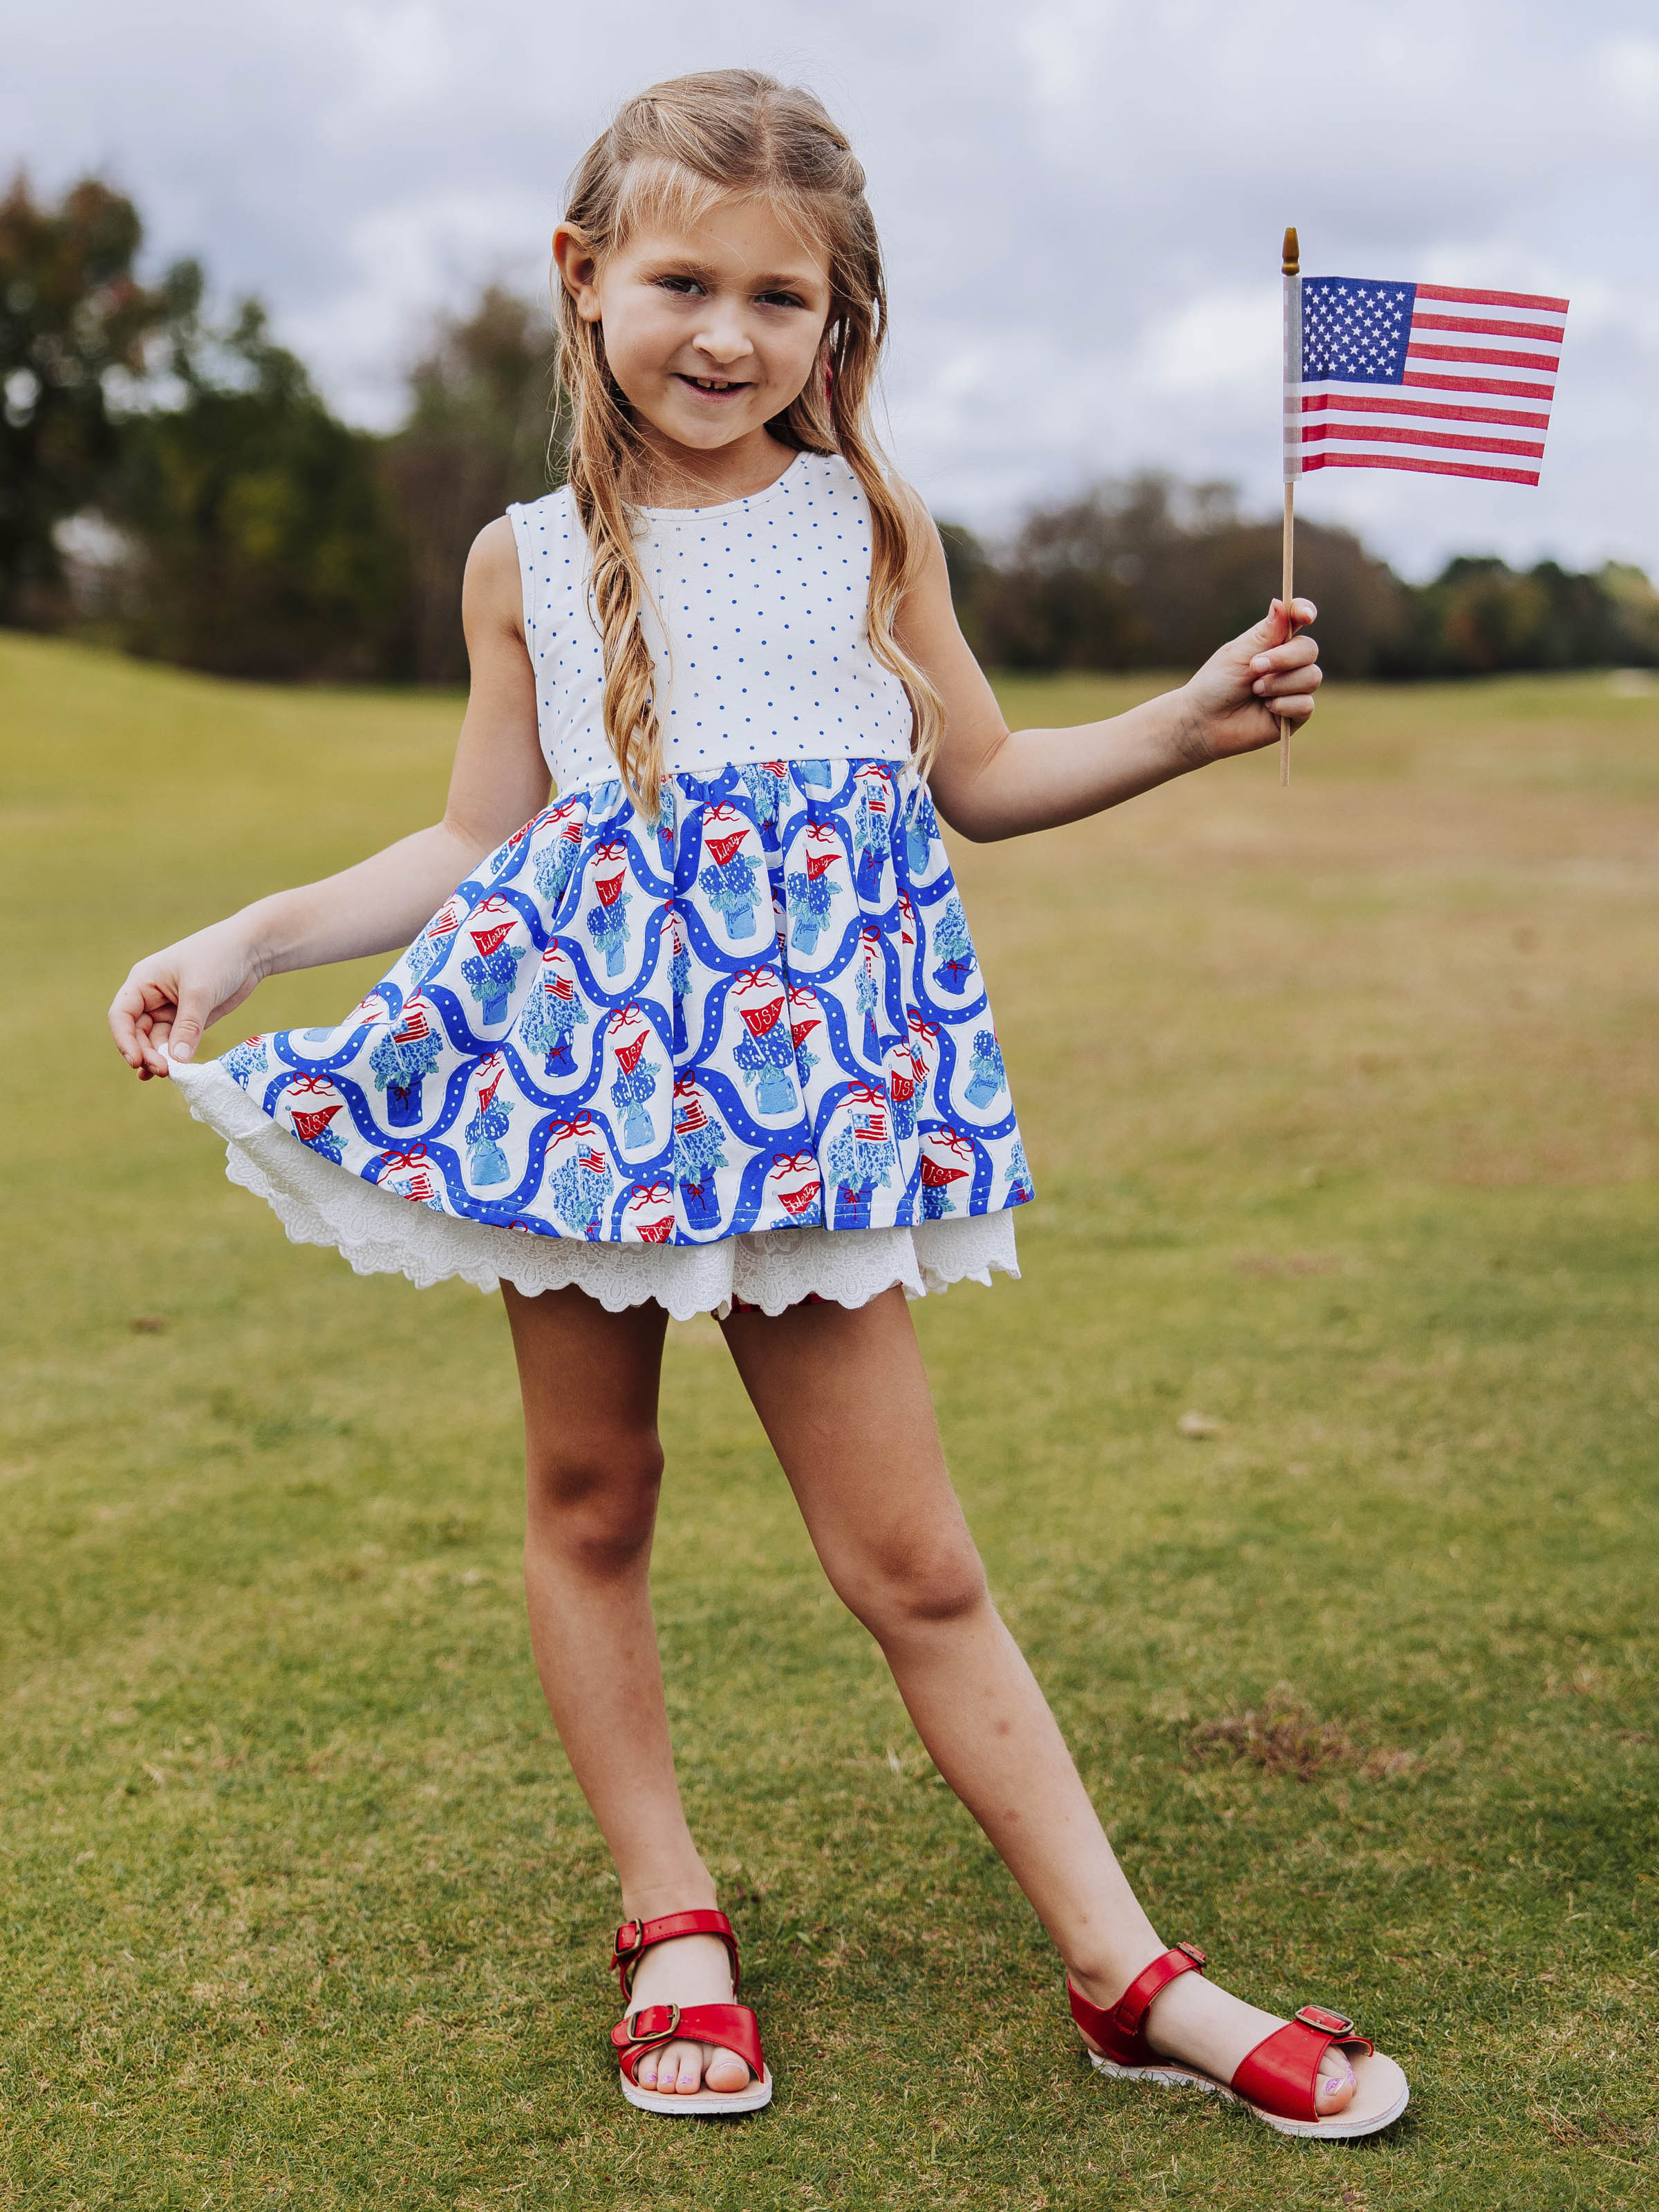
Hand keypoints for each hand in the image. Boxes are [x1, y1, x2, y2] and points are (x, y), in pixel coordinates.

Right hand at [108, 919, 263, 1079]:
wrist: (250, 950)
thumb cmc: (218, 958)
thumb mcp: (200, 991)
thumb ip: (188, 1027)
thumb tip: (177, 1061)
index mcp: (143, 982)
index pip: (121, 1015)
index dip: (124, 1039)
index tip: (136, 1060)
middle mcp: (151, 997)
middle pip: (138, 1033)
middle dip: (147, 1053)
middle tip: (164, 1071)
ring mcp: (170, 1010)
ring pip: (156, 1041)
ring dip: (159, 1059)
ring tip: (169, 1075)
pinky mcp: (189, 1021)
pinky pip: (175, 1043)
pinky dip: (173, 1058)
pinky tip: (173, 1073)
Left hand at [1179, 598, 1320, 762]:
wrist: (1203, 723)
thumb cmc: (1215, 684)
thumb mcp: (1239, 653)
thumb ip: (1265, 632)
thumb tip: (1280, 602)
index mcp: (1273, 642)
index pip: (1298, 619)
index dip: (1305, 612)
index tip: (1305, 616)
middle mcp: (1287, 664)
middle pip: (1309, 649)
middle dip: (1284, 658)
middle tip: (1254, 668)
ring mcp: (1292, 689)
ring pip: (1312, 677)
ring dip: (1281, 683)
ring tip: (1255, 691)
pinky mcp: (1293, 715)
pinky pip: (1306, 704)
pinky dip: (1285, 704)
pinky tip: (1266, 708)